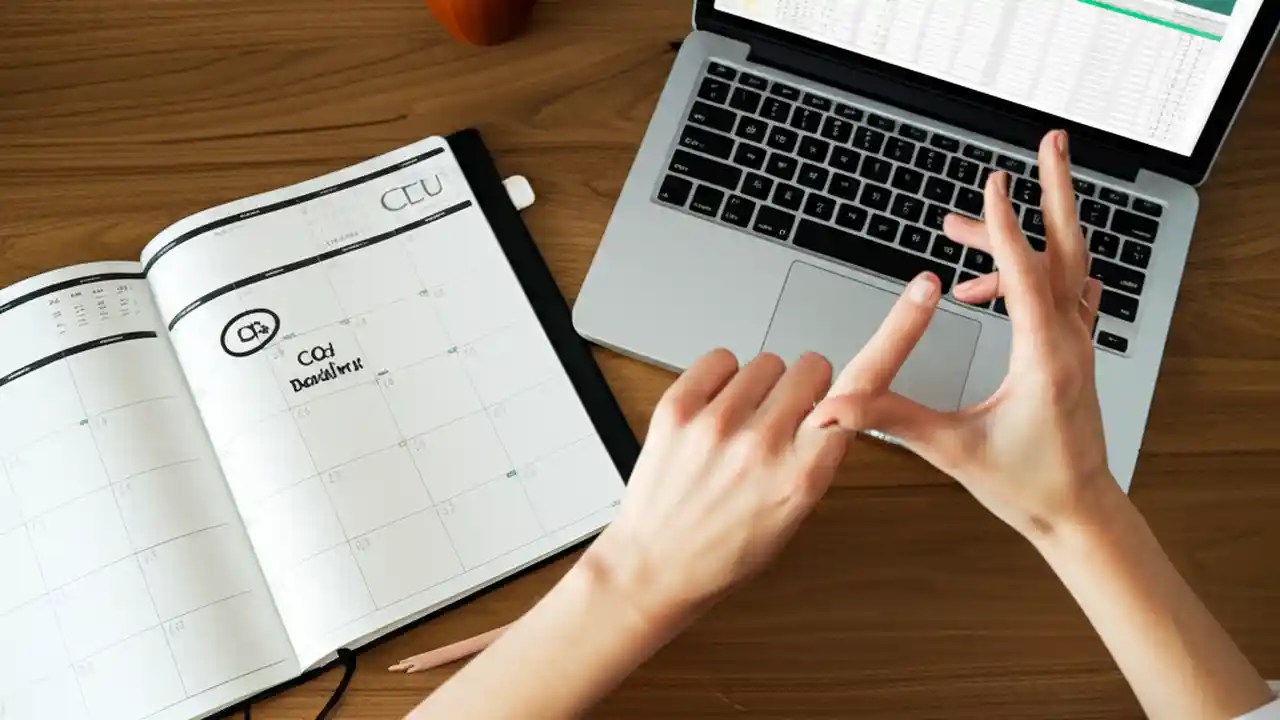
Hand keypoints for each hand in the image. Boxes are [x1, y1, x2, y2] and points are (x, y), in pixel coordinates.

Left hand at [588, 275, 943, 628]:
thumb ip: (819, 452)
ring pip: (766, 361)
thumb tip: (830, 401)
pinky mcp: (676, 409)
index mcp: (805, 475)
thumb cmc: (729, 547)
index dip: (896, 336)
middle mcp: (764, 445)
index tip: (921, 294)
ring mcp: (716, 425)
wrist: (655, 565)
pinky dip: (721, 379)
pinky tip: (714, 414)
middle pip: (811, 366)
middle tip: (779, 423)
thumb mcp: (796, 512)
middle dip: (804, 388)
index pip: (864, 392)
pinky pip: (719, 358)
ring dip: (760, 387)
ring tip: (737, 430)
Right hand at [813, 130, 1115, 541]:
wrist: (1078, 511)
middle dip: (1056, 189)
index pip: (1024, 273)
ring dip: (1025, 231)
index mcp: (1044, 357)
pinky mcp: (1073, 350)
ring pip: (1065, 264)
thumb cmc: (1026, 485)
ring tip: (959, 224)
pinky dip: (1030, 269)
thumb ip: (892, 419)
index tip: (991, 183)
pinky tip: (993, 281)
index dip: (1002, 224)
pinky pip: (1062, 290)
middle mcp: (1069, 340)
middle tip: (1051, 141)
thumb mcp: (951, 450)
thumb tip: (838, 405)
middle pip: (1068, 245)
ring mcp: (1078, 342)